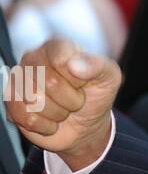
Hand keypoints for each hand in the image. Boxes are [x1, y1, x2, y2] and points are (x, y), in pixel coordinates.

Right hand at [5, 38, 120, 165]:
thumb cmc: (95, 97)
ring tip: (62, 109)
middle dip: (70, 100)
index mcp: (58, 46)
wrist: (85, 126)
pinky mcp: (12, 102)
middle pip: (49, 82)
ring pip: (35, 100)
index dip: (76, 79)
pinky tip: (50, 120)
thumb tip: (73, 64)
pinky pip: (26, 116)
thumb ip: (98, 65)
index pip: (61, 58)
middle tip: (74, 100)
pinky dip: (45, 125)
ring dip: (57, 113)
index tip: (82, 83)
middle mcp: (34, 58)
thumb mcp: (109, 79)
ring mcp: (19, 80)